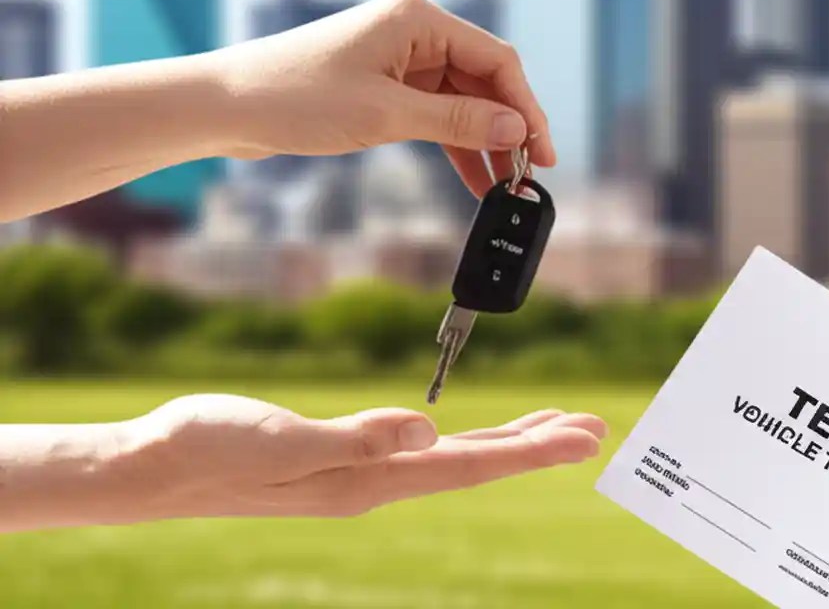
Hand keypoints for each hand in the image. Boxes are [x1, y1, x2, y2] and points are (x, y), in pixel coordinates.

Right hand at [0, 394, 605, 531]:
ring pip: (455, 455)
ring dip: (508, 441)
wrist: (154, 467)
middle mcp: (377, 480)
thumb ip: (357, 437)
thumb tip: (429, 429)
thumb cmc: (210, 448)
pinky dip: (462, 438)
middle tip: (595, 429)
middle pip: (477, 462)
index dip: (532, 451)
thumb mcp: (284, 439)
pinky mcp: (342, 458)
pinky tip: (468, 435)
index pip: (471, 464)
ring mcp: (361, 472)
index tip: (586, 439)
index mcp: (370, 477)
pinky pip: (422, 449)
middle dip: (539, 446)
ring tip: (554, 428)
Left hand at [218, 0, 553, 196]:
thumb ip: (456, 122)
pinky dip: (455, 146)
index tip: (542, 152)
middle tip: (529, 176)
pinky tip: (474, 180)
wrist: (226, 107)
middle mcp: (414, 33)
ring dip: (484, 143)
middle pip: (485, 82)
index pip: (496, 61)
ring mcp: (400, 60)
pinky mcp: (384, 86)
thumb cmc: (294, 97)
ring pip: (463, 103)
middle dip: (508, 129)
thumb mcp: (385, 114)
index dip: (526, 108)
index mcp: (418, 19)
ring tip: (506, 187)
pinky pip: (435, 116)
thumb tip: (515, 130)